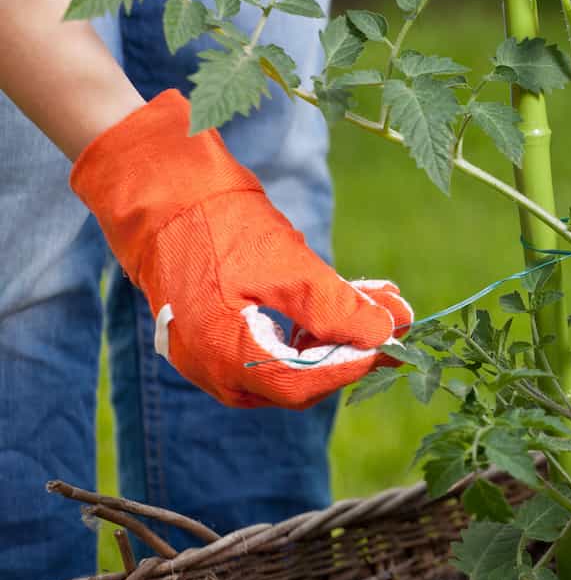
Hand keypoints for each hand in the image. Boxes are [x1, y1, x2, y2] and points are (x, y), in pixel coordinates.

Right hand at [71, 90, 412, 409]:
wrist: (163, 193)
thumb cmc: (220, 226)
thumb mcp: (287, 266)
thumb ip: (337, 307)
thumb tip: (388, 333)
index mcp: (224, 357)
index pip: (303, 385)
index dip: (353, 365)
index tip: (393, 340)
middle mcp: (214, 370)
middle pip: (301, 380)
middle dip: (354, 346)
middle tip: (398, 316)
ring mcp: (213, 356)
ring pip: (292, 361)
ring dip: (340, 332)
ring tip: (382, 298)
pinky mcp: (220, 336)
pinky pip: (275, 344)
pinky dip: (314, 324)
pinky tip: (347, 295)